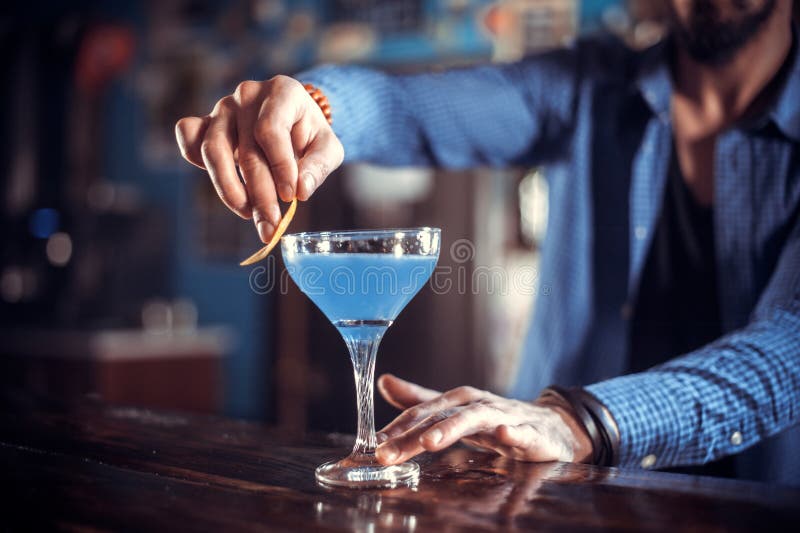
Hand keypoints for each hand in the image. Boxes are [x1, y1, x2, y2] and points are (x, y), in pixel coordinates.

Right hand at [175, 76, 343, 242]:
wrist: (293, 120)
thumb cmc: (310, 135)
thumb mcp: (328, 148)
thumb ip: (319, 166)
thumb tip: (302, 191)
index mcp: (282, 92)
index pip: (271, 130)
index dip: (279, 167)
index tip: (290, 198)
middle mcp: (248, 95)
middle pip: (246, 150)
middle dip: (260, 194)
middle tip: (270, 225)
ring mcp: (222, 108)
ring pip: (212, 150)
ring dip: (228, 189)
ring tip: (248, 214)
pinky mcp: (206, 123)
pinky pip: (189, 140)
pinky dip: (198, 164)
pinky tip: (224, 188)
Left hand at [375, 374, 592, 465]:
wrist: (547, 426)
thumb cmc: (495, 419)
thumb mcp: (454, 410)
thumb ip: (420, 400)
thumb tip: (384, 382)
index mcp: (457, 401)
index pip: (421, 413)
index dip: (397, 428)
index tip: (374, 445)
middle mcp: (477, 404)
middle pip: (441, 417)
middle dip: (413, 435)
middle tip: (387, 452)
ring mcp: (504, 416)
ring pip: (475, 420)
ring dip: (452, 429)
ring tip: (430, 442)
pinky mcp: (530, 433)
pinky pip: (521, 433)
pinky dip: (512, 433)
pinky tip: (503, 434)